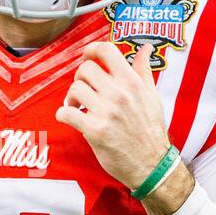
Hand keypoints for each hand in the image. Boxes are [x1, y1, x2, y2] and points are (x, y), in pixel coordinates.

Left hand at [55, 42, 172, 189]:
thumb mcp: (152, 96)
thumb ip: (144, 71)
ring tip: (77, 106)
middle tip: (83, 89)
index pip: (107, 51)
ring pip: (75, 89)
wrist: (151, 165)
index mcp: (133, 83)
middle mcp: (119, 94)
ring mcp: (107, 113)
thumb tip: (146, 49)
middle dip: (80, 78)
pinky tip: (70, 117)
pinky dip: (63, 114)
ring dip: (71, 97)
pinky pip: (67, 113)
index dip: (92, 49)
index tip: (88, 56)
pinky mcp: (95, 131)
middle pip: (86, 69)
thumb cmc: (150, 131)